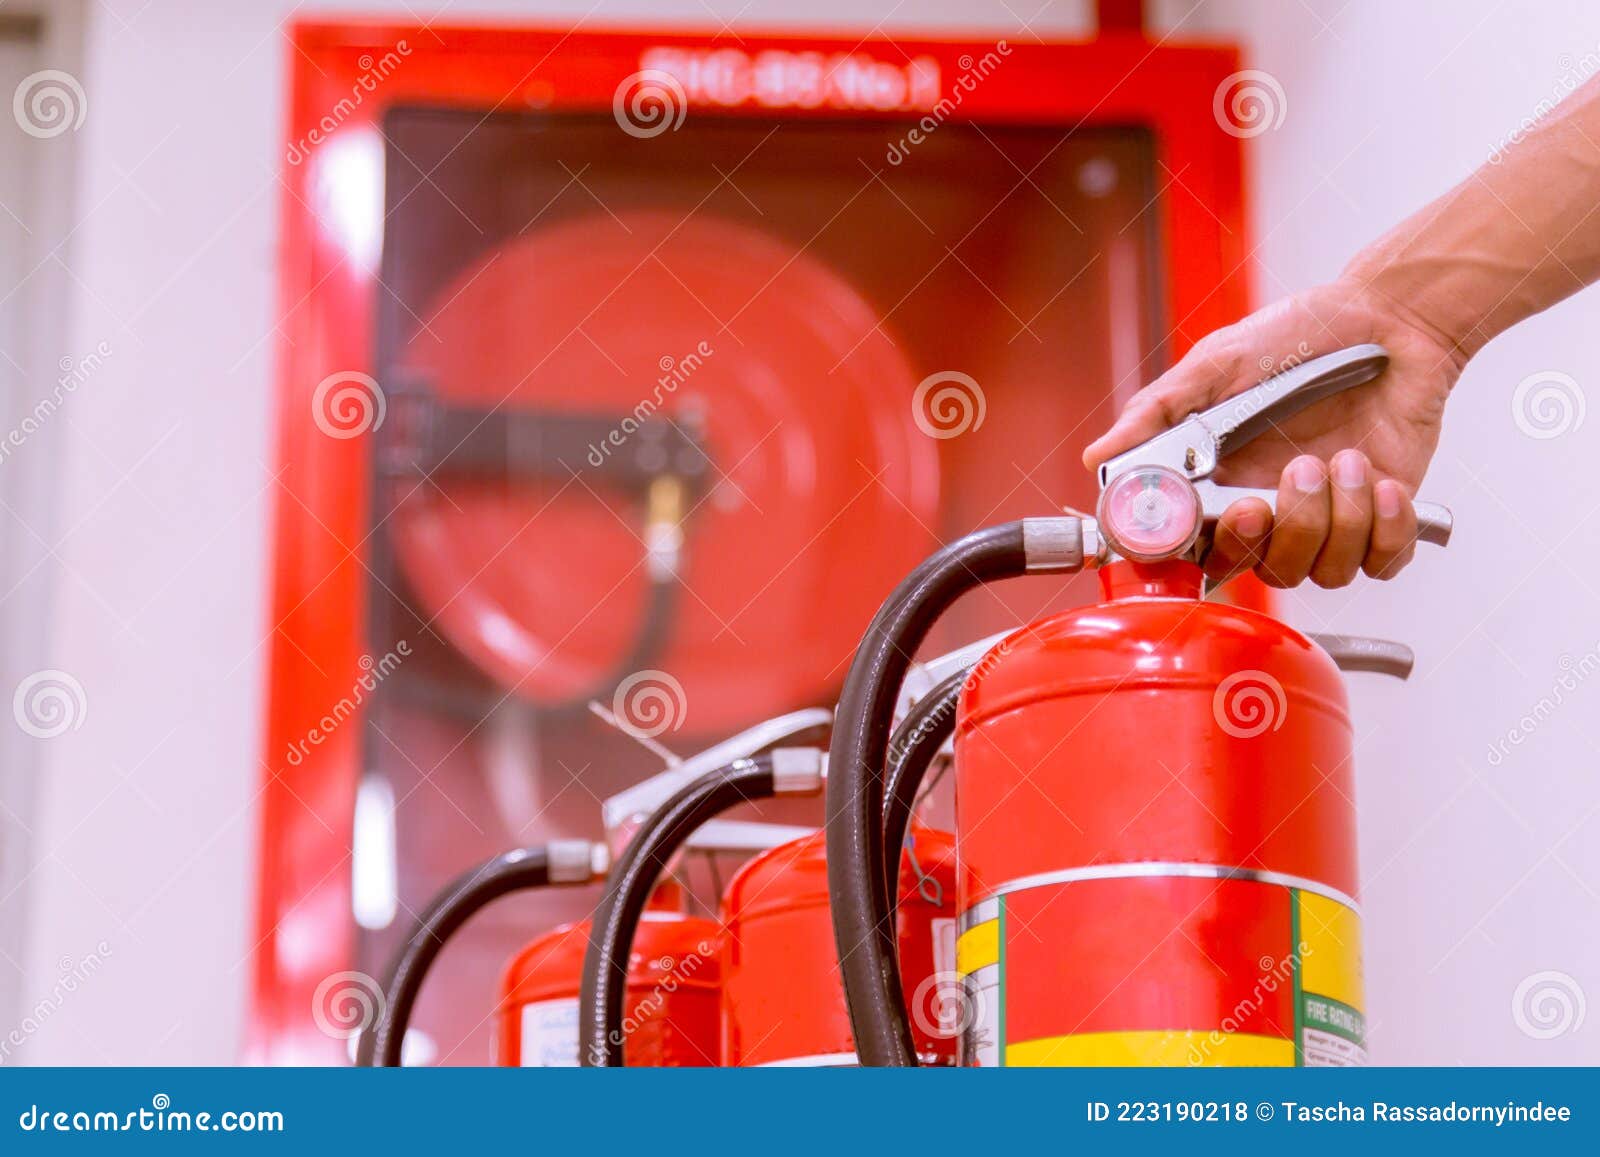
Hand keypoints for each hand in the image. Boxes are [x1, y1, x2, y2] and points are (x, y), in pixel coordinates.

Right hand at [1084, 276, 1461, 586]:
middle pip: (1263, 570)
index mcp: (1224, 484)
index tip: (1224, 512)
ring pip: (1322, 572)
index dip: (1208, 547)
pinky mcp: (1385, 517)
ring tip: (1343, 458)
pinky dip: (1386, 530)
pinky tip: (1382, 482)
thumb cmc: (1303, 334)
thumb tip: (1097, 457)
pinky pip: (1382, 562)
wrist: (1392, 317)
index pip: (1200, 550)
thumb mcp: (1216, 364)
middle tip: (1289, 477)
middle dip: (1278, 533)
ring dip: (1335, 520)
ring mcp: (1329, 517)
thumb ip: (1157, 412)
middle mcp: (1273, 509)